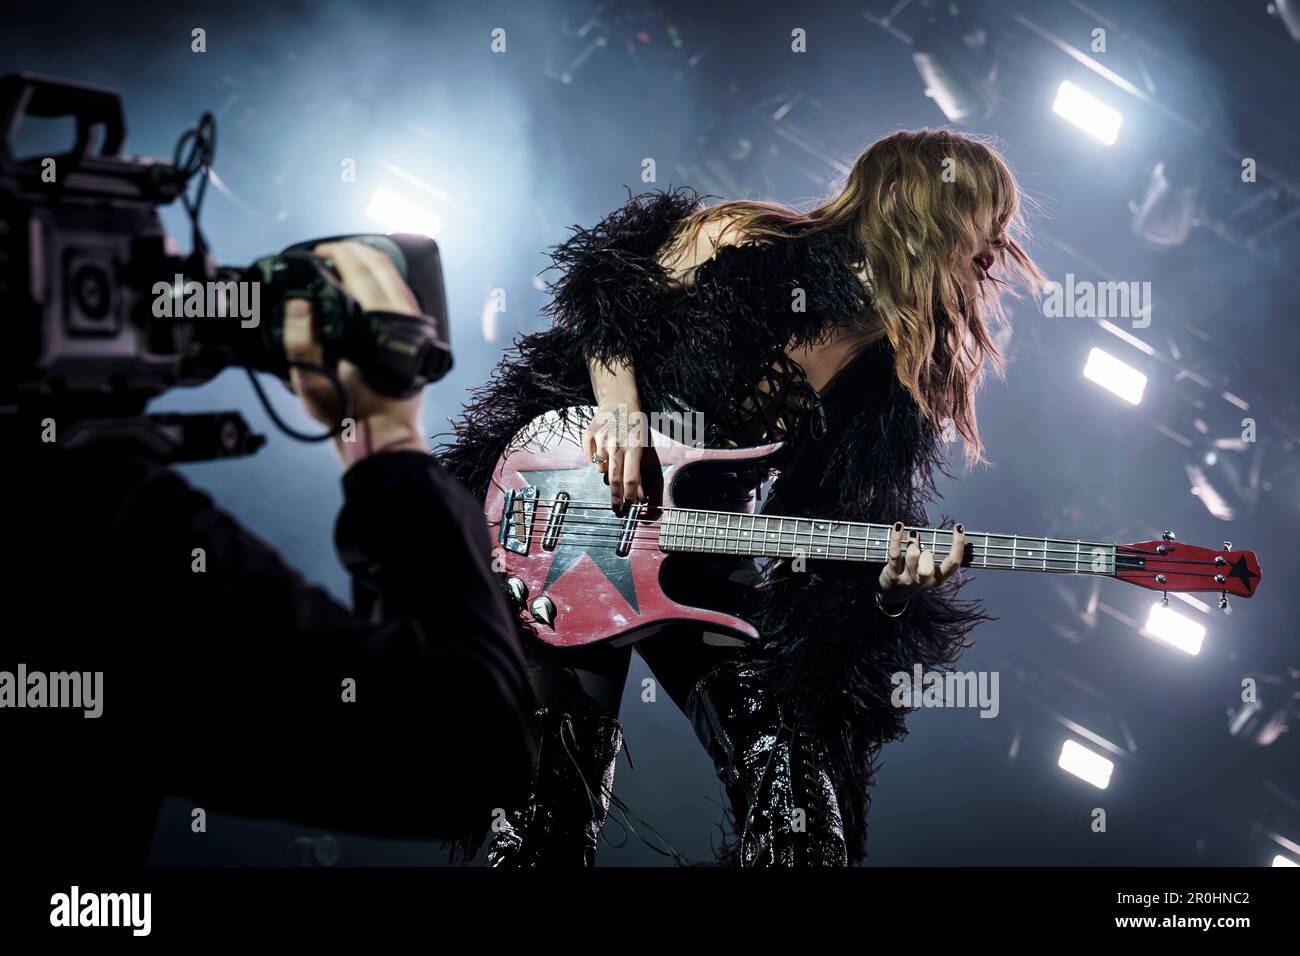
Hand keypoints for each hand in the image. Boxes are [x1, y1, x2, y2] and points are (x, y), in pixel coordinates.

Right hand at [282, 240, 427, 467]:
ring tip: (344, 260)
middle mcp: (401, 320)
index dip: (335, 254)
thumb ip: (300, 342)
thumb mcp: (311, 382)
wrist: (384, 435)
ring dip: (370, 262)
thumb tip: (299, 304)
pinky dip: (385, 279)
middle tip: (327, 251)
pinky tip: (368, 281)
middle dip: (352, 251)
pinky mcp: (417, 335)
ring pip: (396, 278)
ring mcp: (414, 326)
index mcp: (377, 326)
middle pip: (381, 267)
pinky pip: (403, 294)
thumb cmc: (348, 411)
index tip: (316, 253)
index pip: (359, 271)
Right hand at [582, 397, 644, 509]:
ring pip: (600, 468)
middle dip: (616, 497)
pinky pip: (590, 458)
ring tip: (612, 460)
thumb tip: (638, 497)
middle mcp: (616, 442)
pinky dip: (595, 460)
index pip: (630, 477)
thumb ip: (639, 472)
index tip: (628, 506)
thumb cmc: (633, 426)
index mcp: (633, 445)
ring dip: (606, 471)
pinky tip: (602, 452)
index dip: (629, 495)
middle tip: (616, 508)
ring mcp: (601, 438)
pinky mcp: (589, 434)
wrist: (618, 401)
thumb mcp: (641, 446)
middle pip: (614, 478)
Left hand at [878, 521, 965, 605]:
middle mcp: (923, 581)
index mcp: (938, 579)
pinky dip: (896, 538)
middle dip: (927, 554)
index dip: (958, 544)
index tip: (959, 528)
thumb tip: (942, 535)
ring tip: (912, 535)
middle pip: (928, 568)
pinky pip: (894, 554)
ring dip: (913, 542)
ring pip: (912, 556)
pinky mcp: (893, 574)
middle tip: (925, 549)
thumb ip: (936, 556)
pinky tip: (898, 527)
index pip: (953, 563)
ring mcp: (907, 579)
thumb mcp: (930, 572)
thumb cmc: (915, 575)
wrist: (894, 593)